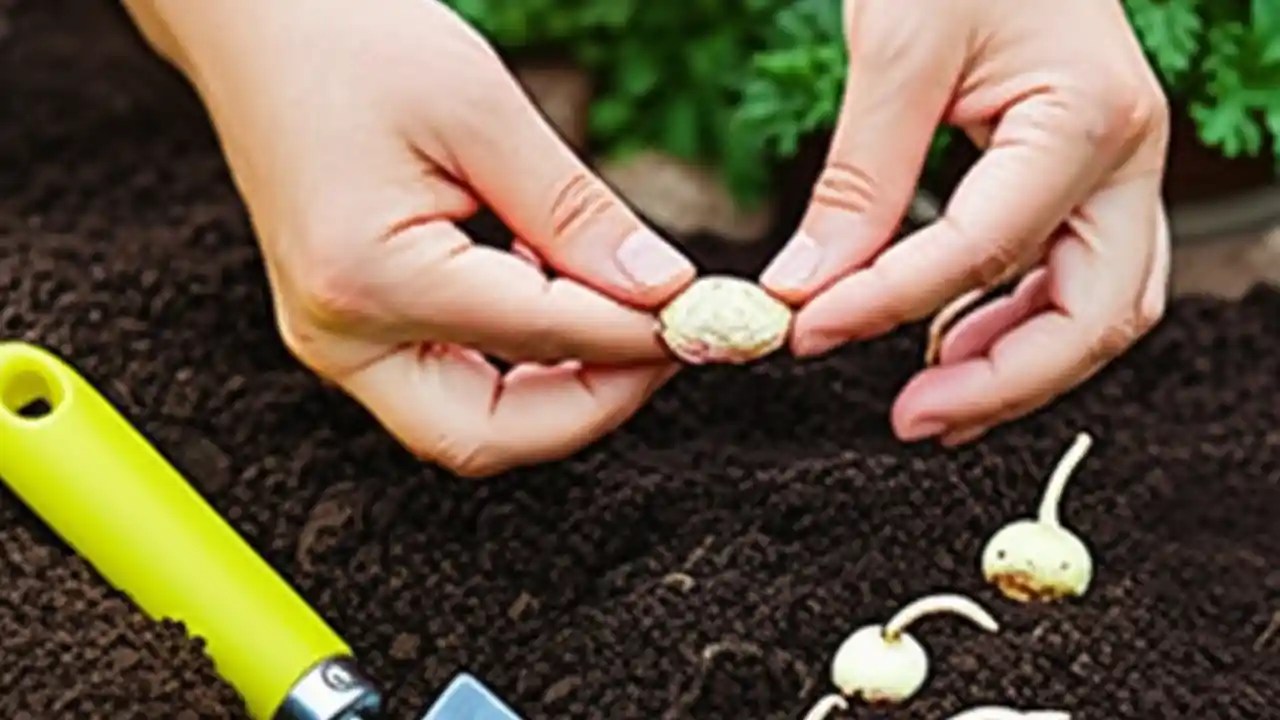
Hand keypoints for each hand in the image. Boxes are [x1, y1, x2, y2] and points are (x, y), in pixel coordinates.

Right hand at [123, 0, 695, 476]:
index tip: (707, 318)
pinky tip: (558, 297)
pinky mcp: (347, 327)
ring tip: (622, 316)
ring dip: (558, 387)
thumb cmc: (352, 42)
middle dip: (591, 405)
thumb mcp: (483, 111)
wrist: (254, 24)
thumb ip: (577, 217)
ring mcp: (335, 340)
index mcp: (372, 278)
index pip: (541, 339)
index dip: (638, 336)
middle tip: (664, 347)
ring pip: (468, 423)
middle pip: (486, 438)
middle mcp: (339, 335)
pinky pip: (447, 380)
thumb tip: (663, 291)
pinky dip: (518, 361)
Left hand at [760, 0, 1170, 445]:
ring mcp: (1118, 170)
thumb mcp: (894, 48)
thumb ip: (858, 180)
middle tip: (908, 421)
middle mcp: (1127, 156)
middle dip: (1000, 384)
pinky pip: (1074, 278)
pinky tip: (951, 345)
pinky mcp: (1087, 177)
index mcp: (1088, 117)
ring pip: (1097, 309)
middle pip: (1094, 314)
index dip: (888, 303)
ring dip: (1017, 369)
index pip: (985, 248)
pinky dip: (1017, 324)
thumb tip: (805, 292)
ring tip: (928, 400)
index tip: (805, 332)